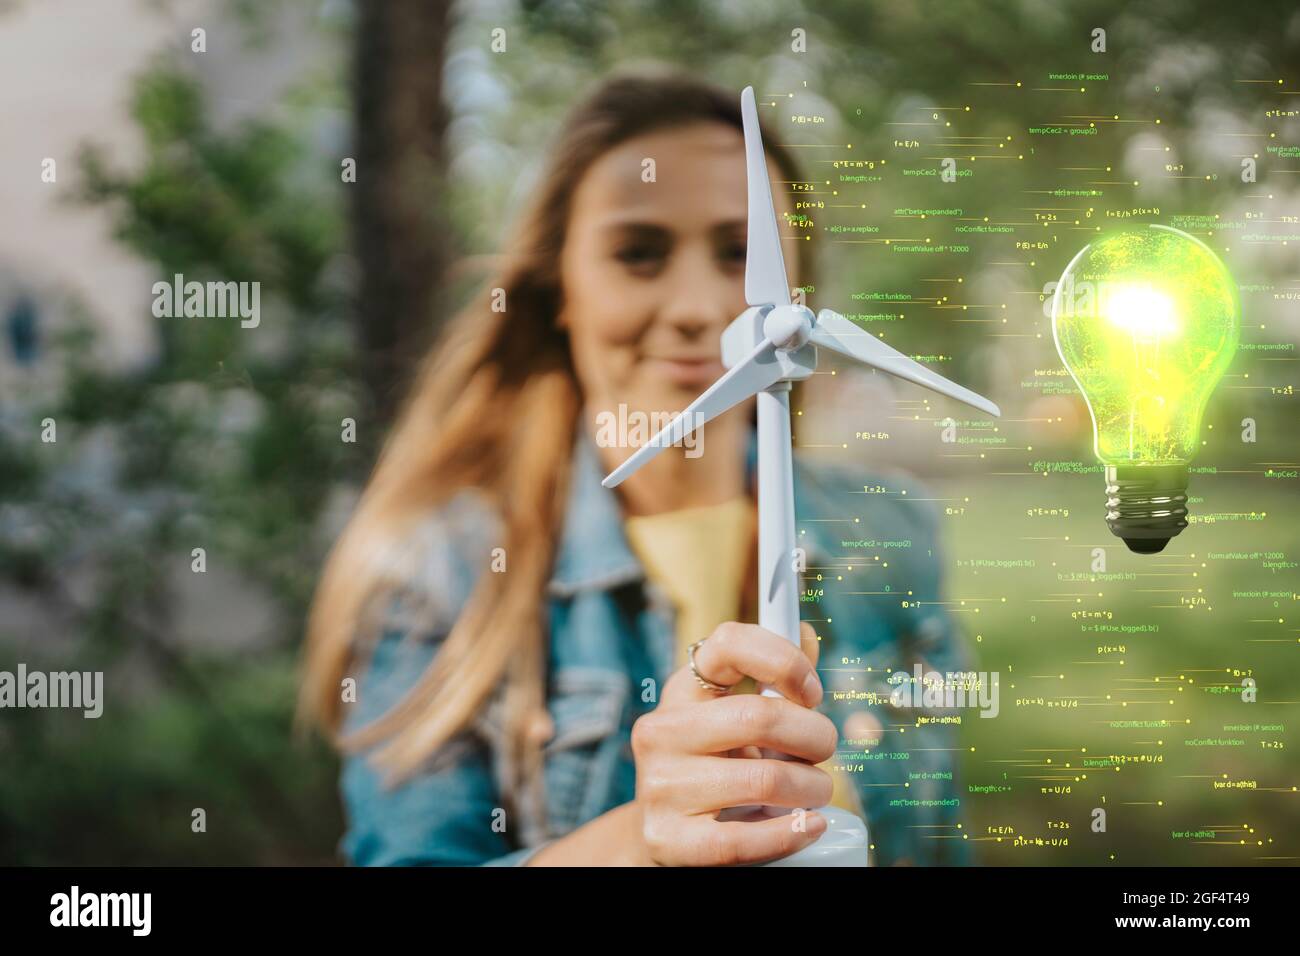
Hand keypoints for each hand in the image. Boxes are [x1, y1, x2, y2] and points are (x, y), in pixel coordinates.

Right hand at [630, 621, 836, 865]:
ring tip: (814, 793)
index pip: (728, 642)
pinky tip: (809, 826)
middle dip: (814, 736)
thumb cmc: (718, 764)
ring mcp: (660, 784)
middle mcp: (662, 729)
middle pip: (759, 716)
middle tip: (824, 751)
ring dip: (811, 789)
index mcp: (684, 689)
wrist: (668, 832)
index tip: (813, 691)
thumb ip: (775, 679)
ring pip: (763, 780)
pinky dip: (791, 833)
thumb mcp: (738, 717)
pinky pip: (742, 840)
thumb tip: (807, 634)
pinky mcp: (666, 837)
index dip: (783, 659)